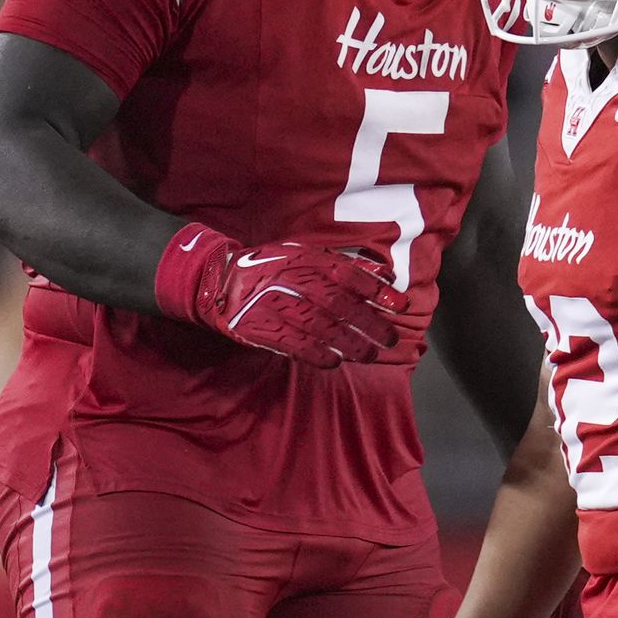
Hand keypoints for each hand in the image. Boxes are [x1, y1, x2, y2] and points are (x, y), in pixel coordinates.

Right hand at [155, 224, 408, 367]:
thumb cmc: (271, 267)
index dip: (376, 291)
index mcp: (304, 259)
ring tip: (370, 354)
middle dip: (369, 323)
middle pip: (339, 305)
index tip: (400, 305)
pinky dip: (317, 355)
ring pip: (320, 328)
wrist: (217, 281)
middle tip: (391, 338)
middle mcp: (291, 280)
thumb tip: (385, 274)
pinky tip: (336, 362)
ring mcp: (274, 305)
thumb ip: (345, 264)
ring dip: (350, 344)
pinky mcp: (260, 328)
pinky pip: (294, 345)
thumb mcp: (305, 255)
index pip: (348, 275)